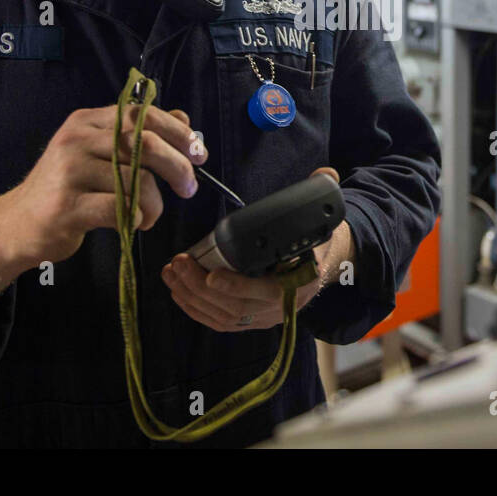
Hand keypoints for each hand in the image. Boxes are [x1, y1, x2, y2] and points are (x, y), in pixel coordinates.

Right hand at [0, 104, 207, 271]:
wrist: (16, 224)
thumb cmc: (65, 189)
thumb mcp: (98, 154)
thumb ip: (137, 136)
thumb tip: (183, 118)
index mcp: (87, 122)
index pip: (143, 115)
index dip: (179, 132)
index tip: (200, 153)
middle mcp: (77, 139)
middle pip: (146, 144)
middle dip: (179, 167)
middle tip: (189, 188)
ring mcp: (70, 171)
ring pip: (138, 180)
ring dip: (155, 204)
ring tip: (148, 215)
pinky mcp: (68, 206)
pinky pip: (122, 209)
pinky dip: (137, 218)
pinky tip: (131, 223)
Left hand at [161, 167, 354, 331]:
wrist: (324, 266)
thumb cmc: (316, 241)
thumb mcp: (323, 219)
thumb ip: (320, 195)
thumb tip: (325, 172)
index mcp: (302, 281)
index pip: (269, 292)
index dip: (238, 286)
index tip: (212, 275)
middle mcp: (283, 306)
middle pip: (237, 307)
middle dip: (200, 287)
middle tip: (179, 263)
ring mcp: (266, 317)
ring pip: (223, 317)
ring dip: (192, 296)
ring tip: (172, 272)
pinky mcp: (252, 321)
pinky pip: (220, 322)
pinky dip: (196, 309)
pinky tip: (178, 291)